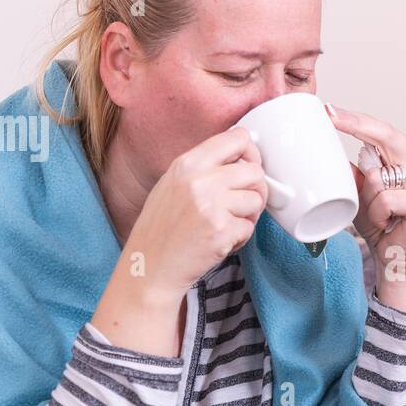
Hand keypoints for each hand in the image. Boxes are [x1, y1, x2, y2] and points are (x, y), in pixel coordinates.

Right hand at [91, 126, 267, 354]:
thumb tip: (246, 158)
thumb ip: (205, 168)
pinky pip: (249, 228)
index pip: (239, 137)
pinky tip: (219, 242)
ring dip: (247, 216)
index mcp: (188, 163)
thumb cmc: (162, 229)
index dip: (251, 154)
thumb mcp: (174, 185)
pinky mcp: (221, 231)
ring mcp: (211, 205)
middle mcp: (199, 180)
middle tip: (240, 206)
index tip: (248, 169)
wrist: (149, 268)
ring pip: (257, 200)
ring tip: (225, 225)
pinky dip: (239, 238)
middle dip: (254, 190)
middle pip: (255, 171)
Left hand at [326, 104, 405, 314]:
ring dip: (368, 198)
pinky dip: (379, 214)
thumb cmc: (384, 225)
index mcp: (404, 155)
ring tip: (377, 214)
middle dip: (357, 125)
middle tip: (330, 116)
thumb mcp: (359, 195)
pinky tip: (387, 223)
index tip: (328, 110)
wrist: (400, 259)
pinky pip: (387, 200)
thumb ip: (351, 173)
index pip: (379, 130)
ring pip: (380, 176)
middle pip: (387, 136)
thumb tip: (324, 151)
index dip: (354, 119)